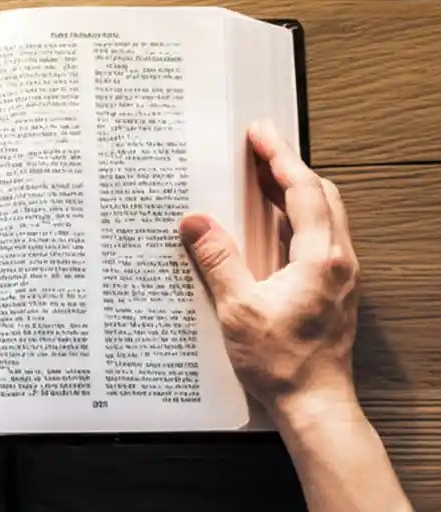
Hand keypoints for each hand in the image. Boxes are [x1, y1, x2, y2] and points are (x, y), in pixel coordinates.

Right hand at [179, 121, 358, 416]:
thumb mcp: (238, 309)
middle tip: (259, 147)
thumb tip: (196, 223)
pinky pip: (319, 238)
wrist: (314, 404)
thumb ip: (218, 260)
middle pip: (322, 195)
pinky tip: (272, 225)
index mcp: (320, 258)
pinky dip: (297, 218)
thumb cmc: (283, 364)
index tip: (259, 134)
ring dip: (295, 191)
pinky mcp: (333, 290)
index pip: (303, 191)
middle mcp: (339, 262)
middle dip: (290, 166)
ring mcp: (340, 276)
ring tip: (262, 177)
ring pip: (324, 216)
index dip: (279, 157)